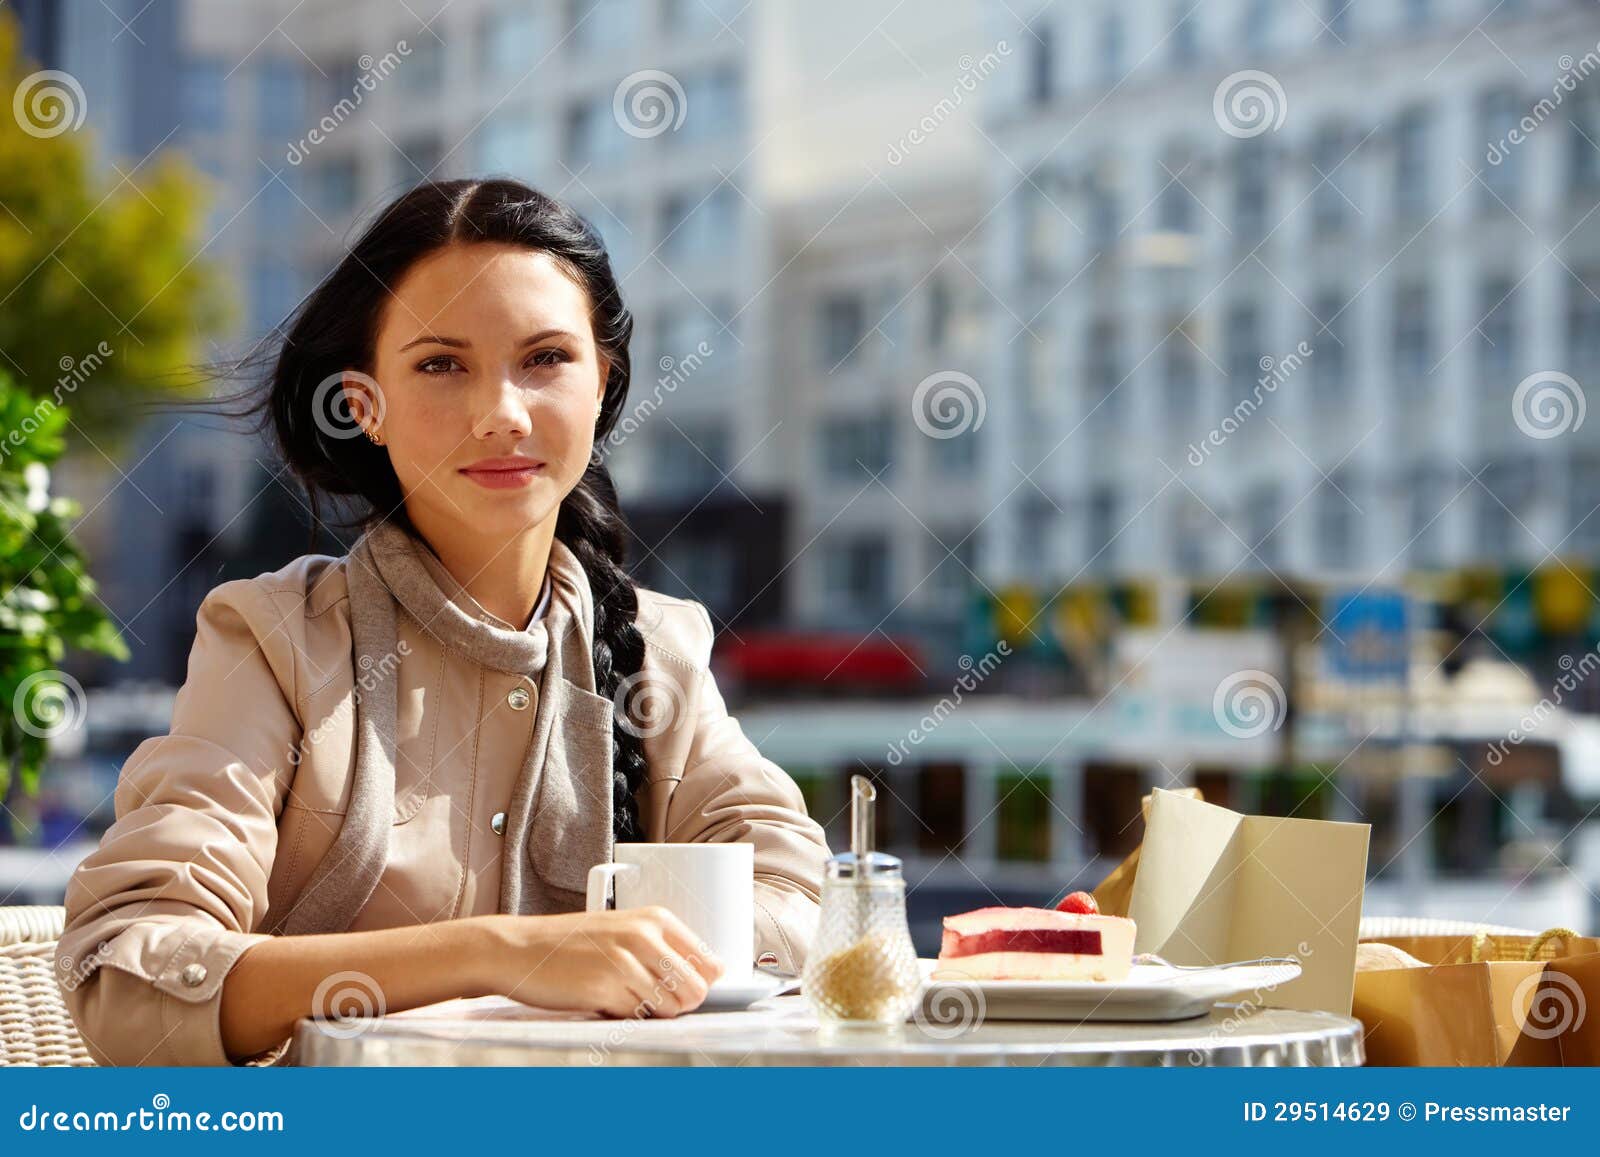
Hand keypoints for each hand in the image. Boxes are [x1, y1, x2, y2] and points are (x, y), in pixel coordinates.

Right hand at [474, 907, 725, 1018]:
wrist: (519, 949)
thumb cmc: (572, 943)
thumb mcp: (624, 932)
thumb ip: (666, 950)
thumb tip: (715, 976)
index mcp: (655, 918)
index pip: (709, 961)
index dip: (702, 982)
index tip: (687, 988)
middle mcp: (644, 936)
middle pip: (696, 988)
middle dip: (681, 1003)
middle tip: (653, 999)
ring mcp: (625, 962)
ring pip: (670, 1007)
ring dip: (653, 1012)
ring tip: (625, 995)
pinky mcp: (605, 989)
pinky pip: (637, 1017)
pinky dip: (627, 1016)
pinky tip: (605, 1000)